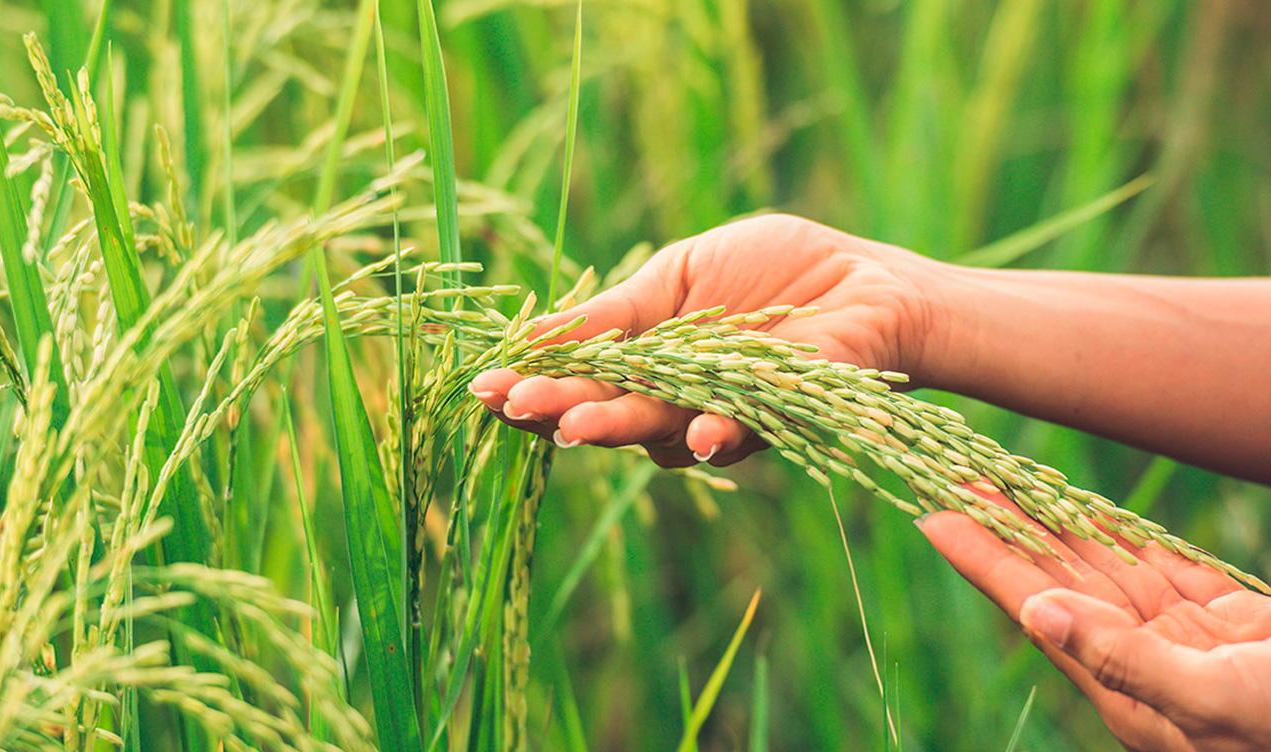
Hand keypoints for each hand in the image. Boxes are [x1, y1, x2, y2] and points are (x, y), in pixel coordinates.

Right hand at [470, 214, 948, 466]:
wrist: (864, 281)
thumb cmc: (773, 269)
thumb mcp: (680, 274)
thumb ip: (617, 312)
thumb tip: (533, 335)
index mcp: (644, 358)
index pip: (577, 377)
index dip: (533, 383)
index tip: (484, 385)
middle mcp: (672, 398)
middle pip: (605, 410)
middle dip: (559, 411)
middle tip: (518, 408)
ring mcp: (718, 414)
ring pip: (657, 431)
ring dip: (618, 426)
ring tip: (577, 423)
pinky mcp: (773, 420)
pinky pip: (734, 433)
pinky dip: (713, 434)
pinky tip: (694, 434)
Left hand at [921, 489, 1270, 751]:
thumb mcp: (1213, 698)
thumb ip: (1124, 659)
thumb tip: (1037, 615)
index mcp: (1124, 686)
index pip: (1034, 605)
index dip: (982, 558)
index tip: (932, 514)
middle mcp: (1139, 660)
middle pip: (1054, 578)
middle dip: (1005, 528)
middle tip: (952, 476)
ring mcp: (1179, 639)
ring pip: (1100, 566)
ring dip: (1051, 523)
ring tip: (1001, 480)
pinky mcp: (1221, 621)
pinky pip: (1155, 568)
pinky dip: (1117, 535)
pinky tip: (1079, 510)